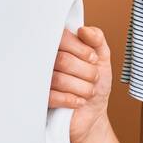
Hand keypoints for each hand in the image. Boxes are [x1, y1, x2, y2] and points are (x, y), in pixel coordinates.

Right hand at [49, 25, 112, 142]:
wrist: (92, 113)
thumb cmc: (95, 83)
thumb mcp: (102, 57)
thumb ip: (97, 39)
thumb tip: (84, 30)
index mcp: (59, 47)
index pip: (62, 38)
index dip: (82, 50)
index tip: (93, 59)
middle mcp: (46, 61)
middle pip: (62, 60)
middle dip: (87, 72)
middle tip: (94, 78)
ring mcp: (41, 81)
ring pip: (58, 79)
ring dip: (83, 88)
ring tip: (88, 91)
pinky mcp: (40, 100)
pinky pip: (52, 97)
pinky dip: (72, 99)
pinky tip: (79, 101)